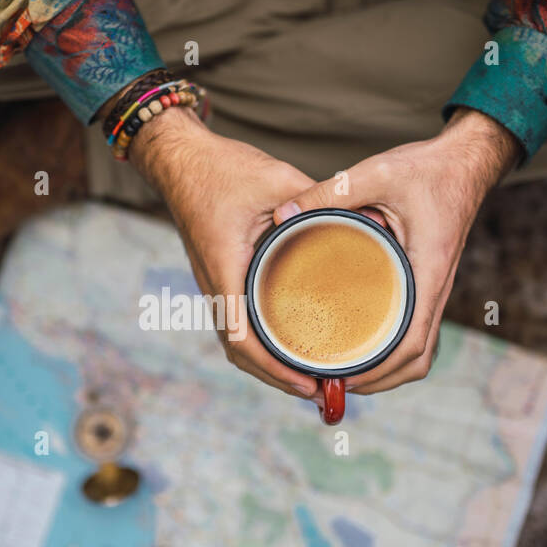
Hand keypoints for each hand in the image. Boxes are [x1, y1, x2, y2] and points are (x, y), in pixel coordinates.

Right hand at [129, 107, 322, 399]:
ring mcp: (214, 283)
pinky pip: (238, 321)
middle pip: (239, 351)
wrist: (180, 158)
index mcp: (225, 267)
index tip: (307, 382)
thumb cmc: (220, 167)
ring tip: (306, 375)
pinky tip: (288, 342)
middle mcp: (215, 283)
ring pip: (236, 341)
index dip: (273, 367)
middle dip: (276, 376)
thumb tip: (366, 222)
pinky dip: (261, 342)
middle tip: (319, 388)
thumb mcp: (276, 179)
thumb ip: (318, 202)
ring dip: (268, 364)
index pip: (242, 336)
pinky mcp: (220, 276)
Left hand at [271, 108, 520, 394]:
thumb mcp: (376, 173)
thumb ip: (329, 193)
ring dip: (385, 371)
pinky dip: (391, 350)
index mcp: (427, 272)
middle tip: (331, 380)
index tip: (341, 376)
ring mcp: (433, 291)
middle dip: (376, 380)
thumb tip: (282, 216)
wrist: (465, 161)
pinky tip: (359, 344)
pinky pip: (414, 332)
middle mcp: (435, 289)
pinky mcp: (426, 285)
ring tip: (341, 372)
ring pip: (417, 353)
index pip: (410, 343)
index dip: (378, 370)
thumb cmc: (428, 168)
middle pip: (415, 361)